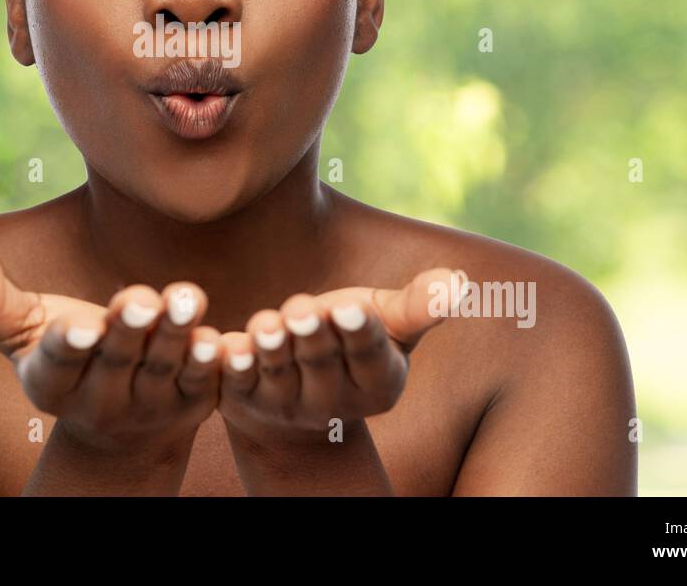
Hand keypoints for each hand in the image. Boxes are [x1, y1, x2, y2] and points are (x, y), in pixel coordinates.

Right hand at [0, 242, 222, 455]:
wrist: (120, 425)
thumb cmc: (67, 355)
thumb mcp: (25, 332)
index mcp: (51, 383)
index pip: (58, 362)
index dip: (69, 344)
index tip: (80, 326)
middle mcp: (98, 402)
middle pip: (116, 361)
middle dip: (129, 329)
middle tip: (142, 298)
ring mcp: (146, 406)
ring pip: (162, 368)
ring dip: (175, 334)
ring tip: (186, 297)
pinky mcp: (190, 404)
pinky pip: (202, 382)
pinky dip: (208, 362)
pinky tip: (215, 337)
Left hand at [216, 266, 467, 445]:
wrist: (299, 393)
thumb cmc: (349, 340)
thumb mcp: (387, 322)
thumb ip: (418, 305)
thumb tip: (459, 283)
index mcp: (377, 383)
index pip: (370, 356)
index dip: (360, 333)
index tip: (354, 309)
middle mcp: (333, 402)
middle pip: (322, 362)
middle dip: (313, 335)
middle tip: (304, 310)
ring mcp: (287, 404)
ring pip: (279, 373)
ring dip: (272, 349)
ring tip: (268, 324)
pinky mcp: (244, 399)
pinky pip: (237, 383)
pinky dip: (232, 367)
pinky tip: (226, 348)